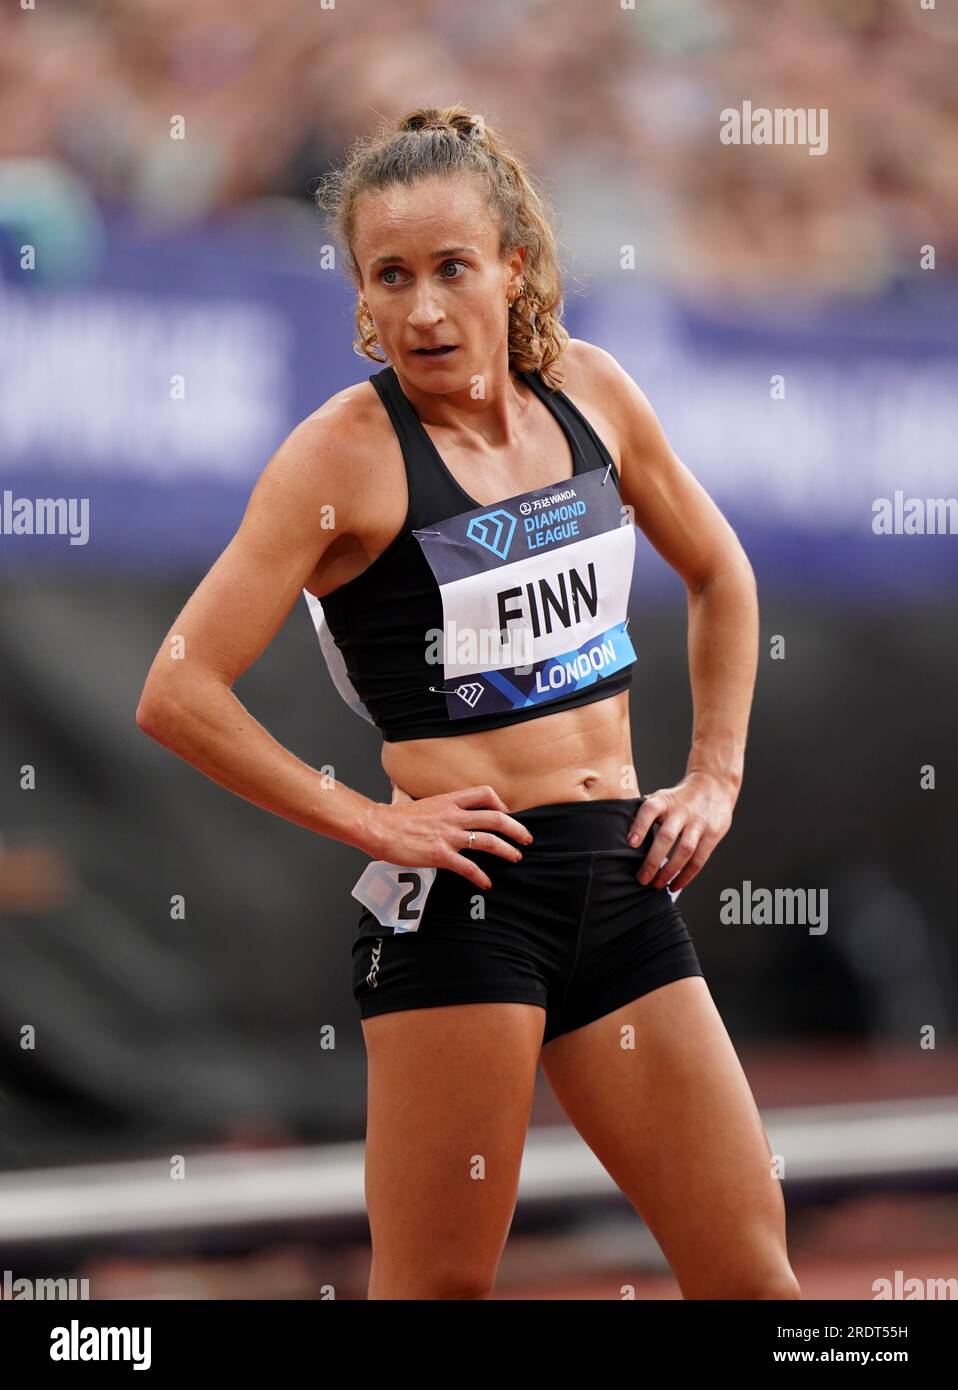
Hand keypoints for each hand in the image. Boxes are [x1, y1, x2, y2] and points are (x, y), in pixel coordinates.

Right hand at [361, 783, 533, 890]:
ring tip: (515, 857)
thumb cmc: (393, 817)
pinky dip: (481, 876)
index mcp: (448, 800)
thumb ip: (430, 805)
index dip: (501, 803)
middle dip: (516, 829)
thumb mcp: (416, 801)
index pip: (484, 794)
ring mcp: (448, 835)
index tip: (507, 813)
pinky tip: (486, 883)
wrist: (378, 827)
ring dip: (506, 850)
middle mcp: (453, 815)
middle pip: (495, 817)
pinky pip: (468, 867)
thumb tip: (422, 800)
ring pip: (488, 840)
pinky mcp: (441, 855)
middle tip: (526, 838)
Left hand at [628, 771, 734, 892]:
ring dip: (670, 871)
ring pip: (684, 850)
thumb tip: (620, 835)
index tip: (630, 844)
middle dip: (653, 860)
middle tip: (642, 878)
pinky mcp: (713, 833)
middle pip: (666, 837)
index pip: (649, 810)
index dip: (639, 826)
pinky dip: (686, 875)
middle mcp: (681, 811)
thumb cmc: (679, 797)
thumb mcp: (662, 797)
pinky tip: (675, 885)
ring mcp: (699, 822)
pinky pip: (699, 859)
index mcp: (664, 800)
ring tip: (657, 885)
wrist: (714, 784)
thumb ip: (645, 814)